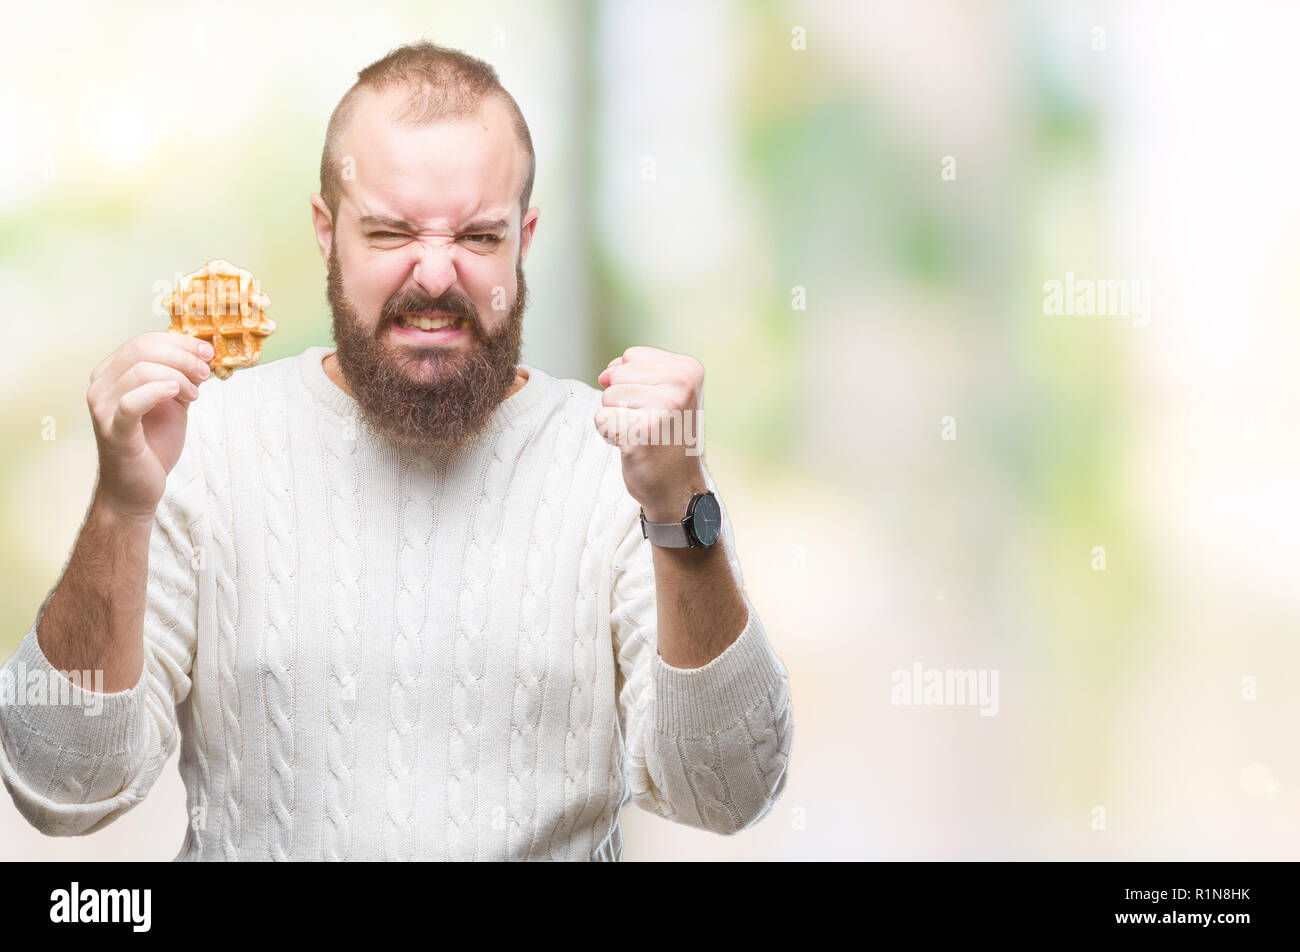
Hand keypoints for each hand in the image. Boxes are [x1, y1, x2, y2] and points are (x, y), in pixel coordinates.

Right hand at [86, 331, 213, 520]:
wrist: (136, 488)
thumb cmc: (152, 445)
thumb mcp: (172, 403)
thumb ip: (180, 378)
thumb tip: (202, 354)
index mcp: (112, 374)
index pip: (144, 341)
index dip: (180, 342)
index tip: (207, 351)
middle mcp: (100, 386)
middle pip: (142, 349)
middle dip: (183, 356)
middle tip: (205, 372)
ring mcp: (103, 408)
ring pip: (140, 371)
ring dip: (178, 376)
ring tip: (194, 394)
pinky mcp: (112, 431)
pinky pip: (131, 402)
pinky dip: (157, 391)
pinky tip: (178, 393)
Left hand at [594, 345, 707, 520]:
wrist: (678, 486)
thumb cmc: (666, 437)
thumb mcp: (664, 393)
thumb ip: (634, 371)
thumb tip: (604, 374)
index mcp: (688, 370)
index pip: (630, 356)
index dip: (632, 383)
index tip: (655, 407)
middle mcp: (681, 385)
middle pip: (616, 374)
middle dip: (622, 401)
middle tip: (648, 424)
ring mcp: (664, 408)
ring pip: (607, 396)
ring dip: (616, 419)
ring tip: (641, 434)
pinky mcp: (643, 432)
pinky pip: (601, 419)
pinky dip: (609, 435)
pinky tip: (633, 446)